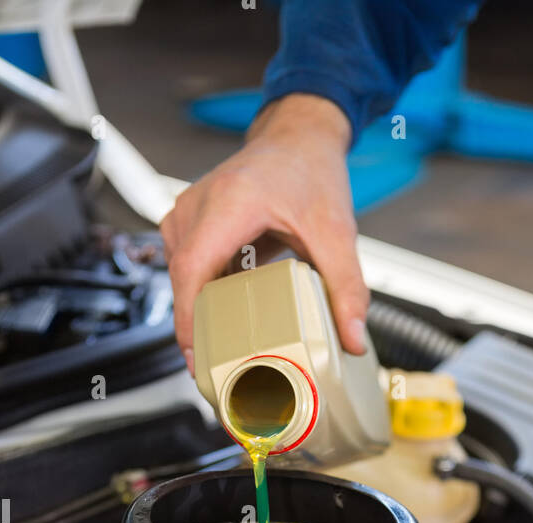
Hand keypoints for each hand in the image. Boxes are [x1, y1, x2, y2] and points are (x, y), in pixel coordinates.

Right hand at [160, 94, 367, 367]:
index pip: (193, 268)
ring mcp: (188, 212)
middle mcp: (199, 205)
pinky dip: (202, 296)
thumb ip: (347, 287)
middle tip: (216, 374)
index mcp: (230, 203)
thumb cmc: (310, 174)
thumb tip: (351, 339)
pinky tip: (224, 321)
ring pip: (181, 277)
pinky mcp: (188, 223)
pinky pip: (186, 268)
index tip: (195, 355)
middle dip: (196, 328)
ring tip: (222, 353)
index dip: (189, 316)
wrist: (298, 139)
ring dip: (199, 314)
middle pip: (183, 280)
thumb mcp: (337, 232)